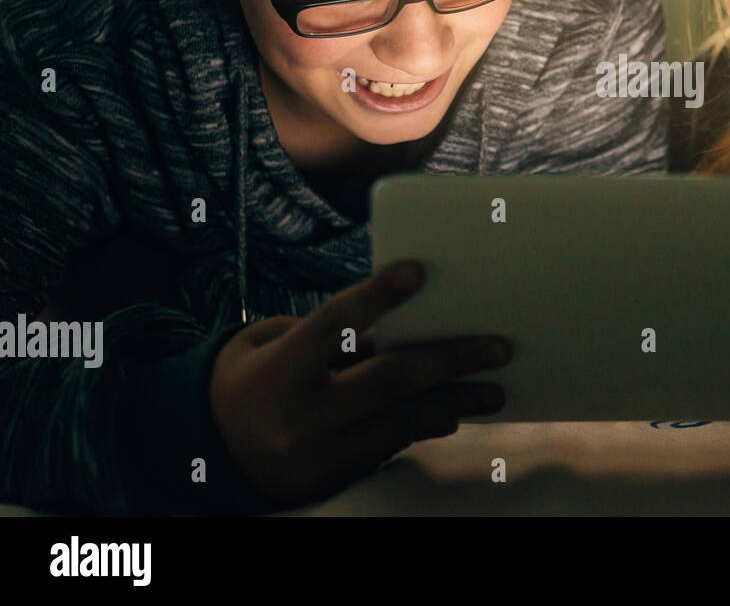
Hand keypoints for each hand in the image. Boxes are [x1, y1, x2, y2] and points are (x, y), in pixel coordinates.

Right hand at [210, 261, 511, 506]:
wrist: (210, 448)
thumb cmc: (260, 376)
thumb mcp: (282, 345)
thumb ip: (340, 337)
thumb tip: (412, 326)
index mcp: (280, 370)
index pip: (333, 324)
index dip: (376, 296)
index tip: (418, 271)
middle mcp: (301, 416)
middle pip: (389, 380)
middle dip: (450, 359)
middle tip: (498, 347)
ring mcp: (320, 454)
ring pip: (403, 423)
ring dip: (456, 402)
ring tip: (495, 390)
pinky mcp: (335, 478)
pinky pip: (393, 447)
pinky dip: (427, 425)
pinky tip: (456, 410)